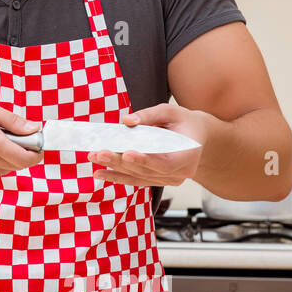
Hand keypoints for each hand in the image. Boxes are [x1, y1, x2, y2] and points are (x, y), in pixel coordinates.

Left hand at [91, 103, 208, 187]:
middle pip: (146, 170)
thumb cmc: (185, 122)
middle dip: (120, 161)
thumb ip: (150, 114)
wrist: (197, 137)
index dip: (146, 160)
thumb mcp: (172, 111)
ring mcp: (169, 180)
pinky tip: (100, 173)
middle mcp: (180, 173)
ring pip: (138, 177)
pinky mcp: (158, 180)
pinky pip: (136, 180)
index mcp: (188, 155)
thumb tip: (127, 120)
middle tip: (99, 153)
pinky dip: (117, 177)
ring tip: (94, 159)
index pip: (165, 163)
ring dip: (114, 169)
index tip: (127, 154)